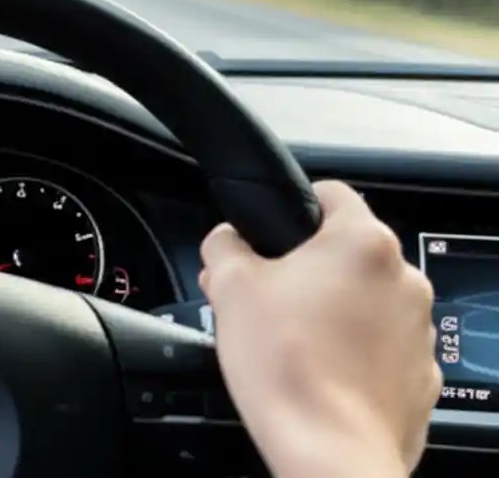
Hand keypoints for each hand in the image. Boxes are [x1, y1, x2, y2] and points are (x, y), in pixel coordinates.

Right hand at [200, 181, 439, 477]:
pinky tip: (316, 371)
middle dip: (303, 270)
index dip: (291, 209)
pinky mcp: (420, 373)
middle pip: (345, 253)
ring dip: (329, 310)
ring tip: (287, 341)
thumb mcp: (230, 286)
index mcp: (362, 242)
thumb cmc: (287, 367)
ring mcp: (419, 328)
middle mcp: (404, 278)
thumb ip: (224, 245)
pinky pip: (379, 347)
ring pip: (364, 300)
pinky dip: (350, 352)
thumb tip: (226, 240)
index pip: (329, 194)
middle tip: (262, 298)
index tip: (270, 234)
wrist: (327, 448)